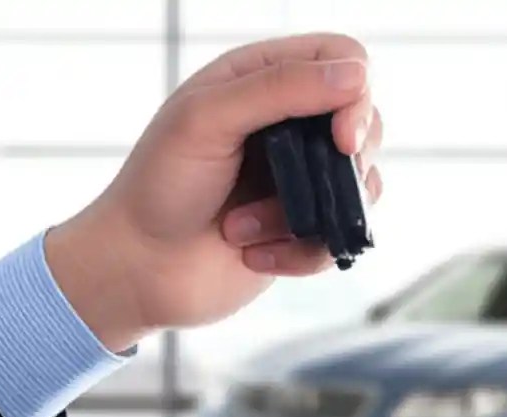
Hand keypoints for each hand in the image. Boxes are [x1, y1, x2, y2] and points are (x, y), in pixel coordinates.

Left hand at [44, 33, 382, 351]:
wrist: (138, 269)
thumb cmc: (158, 186)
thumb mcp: (208, 119)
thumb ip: (280, 88)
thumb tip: (356, 77)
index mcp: (261, 79)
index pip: (342, 58)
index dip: (356, 92)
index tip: (342, 136)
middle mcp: (288, 124)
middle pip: (367, 119)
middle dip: (344, 160)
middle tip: (308, 184)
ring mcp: (301, 177)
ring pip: (361, 183)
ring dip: (307, 213)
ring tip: (246, 226)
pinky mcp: (306, 227)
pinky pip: (341, 236)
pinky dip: (301, 252)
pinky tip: (255, 254)